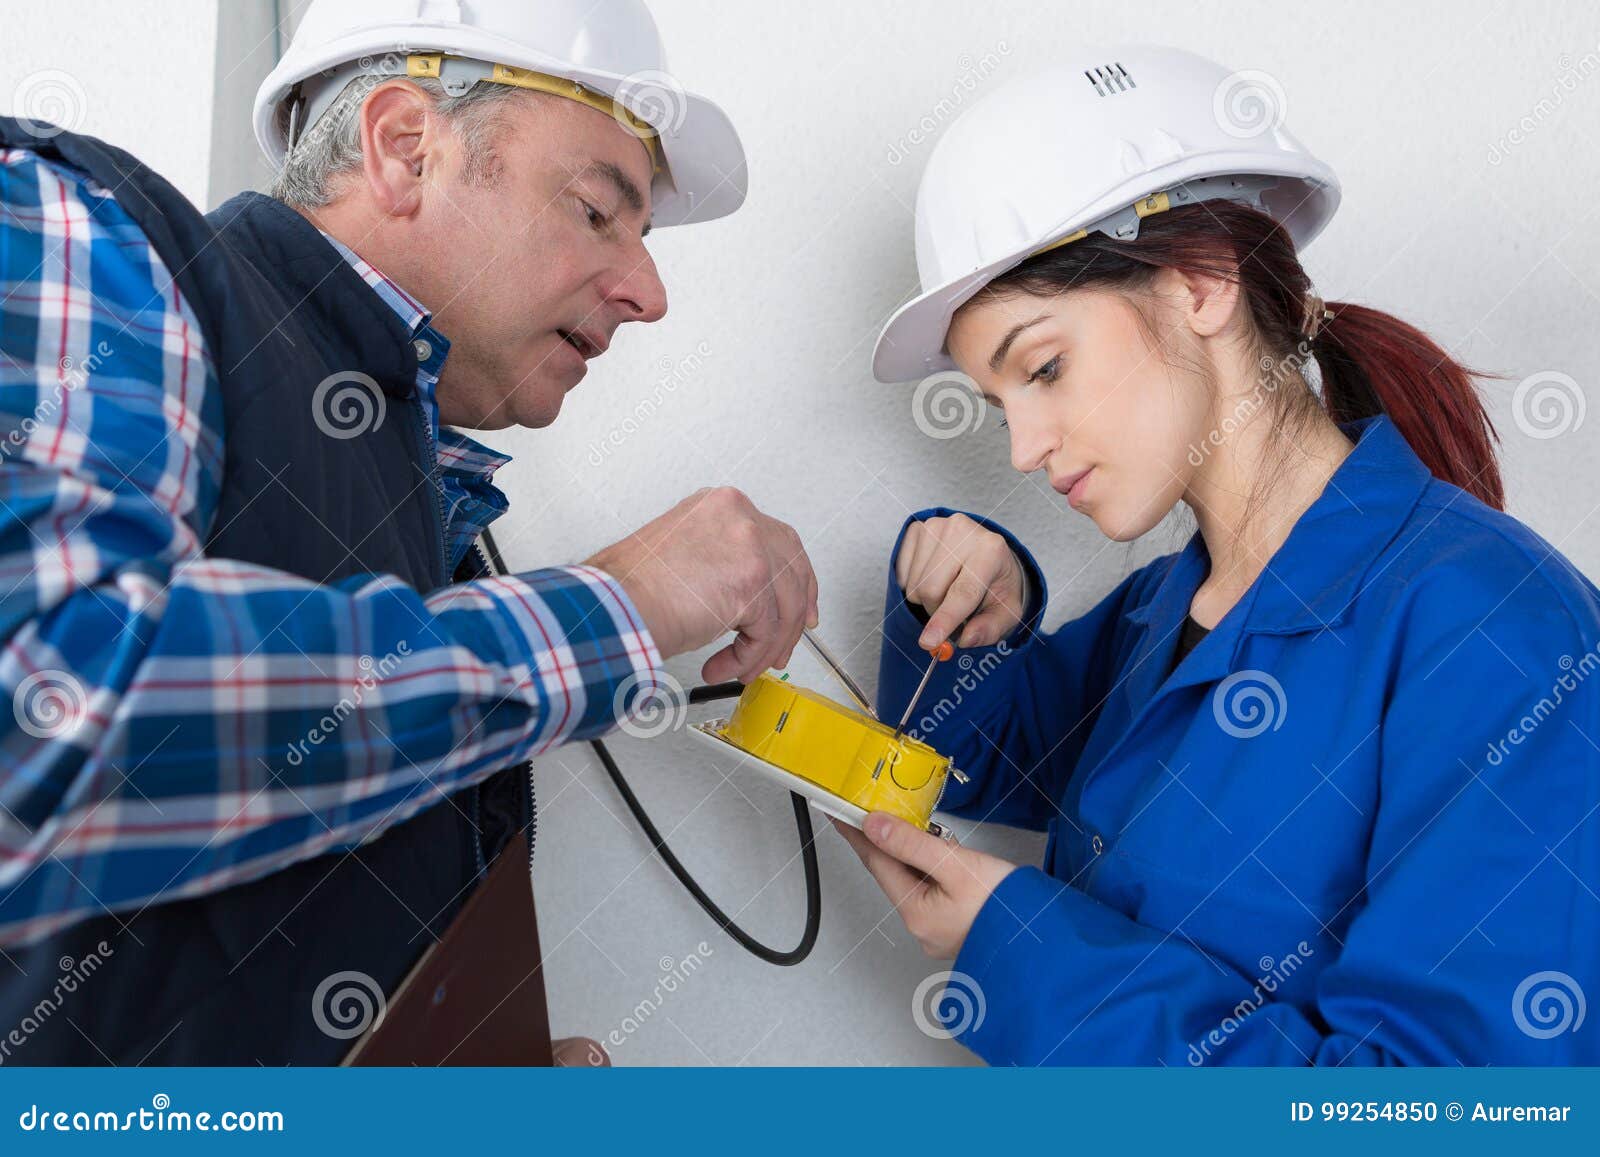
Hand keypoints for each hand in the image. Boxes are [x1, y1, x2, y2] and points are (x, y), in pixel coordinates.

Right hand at [586, 487, 818, 683]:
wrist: (612, 603)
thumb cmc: (629, 587)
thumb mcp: (685, 555)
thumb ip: (723, 565)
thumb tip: (747, 601)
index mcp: (722, 506)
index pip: (779, 539)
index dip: (794, 578)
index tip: (799, 604)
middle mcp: (740, 517)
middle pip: (793, 569)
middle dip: (795, 613)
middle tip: (787, 643)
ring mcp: (749, 546)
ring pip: (783, 606)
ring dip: (766, 646)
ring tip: (742, 668)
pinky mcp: (751, 582)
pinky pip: (766, 631)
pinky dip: (750, 656)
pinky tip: (728, 667)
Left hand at [834, 813, 1017, 958]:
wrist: (1047, 943)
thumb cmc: (1007, 907)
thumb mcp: (956, 866)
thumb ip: (913, 844)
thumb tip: (874, 826)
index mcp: (916, 913)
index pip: (876, 863)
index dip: (856, 834)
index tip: (838, 812)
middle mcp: (923, 927)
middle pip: (894, 874)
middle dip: (885, 842)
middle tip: (871, 810)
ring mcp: (940, 931)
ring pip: (915, 882)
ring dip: (912, 855)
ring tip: (913, 829)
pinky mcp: (958, 927)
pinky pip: (934, 892)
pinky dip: (932, 870)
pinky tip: (941, 856)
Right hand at [896, 514, 1025, 649]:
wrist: (987, 554)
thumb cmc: (996, 584)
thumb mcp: (1007, 612)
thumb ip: (990, 629)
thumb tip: (966, 639)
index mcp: (991, 550)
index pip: (963, 591)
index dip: (945, 619)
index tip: (928, 641)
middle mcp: (962, 531)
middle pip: (931, 590)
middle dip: (937, 611)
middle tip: (954, 610)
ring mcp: (936, 526)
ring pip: (915, 584)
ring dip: (926, 599)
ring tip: (946, 589)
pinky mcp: (917, 528)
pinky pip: (902, 573)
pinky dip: (914, 584)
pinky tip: (933, 575)